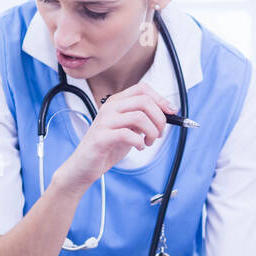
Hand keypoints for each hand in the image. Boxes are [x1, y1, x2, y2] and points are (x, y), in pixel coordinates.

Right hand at [58, 81, 176, 187]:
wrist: (84, 166)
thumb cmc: (107, 147)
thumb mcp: (128, 129)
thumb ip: (142, 119)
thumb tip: (167, 112)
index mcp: (116, 102)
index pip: (142, 89)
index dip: (160, 99)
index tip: (171, 112)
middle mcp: (109, 108)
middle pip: (144, 101)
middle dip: (159, 118)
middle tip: (159, 134)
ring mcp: (104, 122)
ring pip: (140, 117)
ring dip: (152, 132)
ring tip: (149, 142)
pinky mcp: (102, 137)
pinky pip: (129, 135)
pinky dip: (140, 142)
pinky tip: (139, 147)